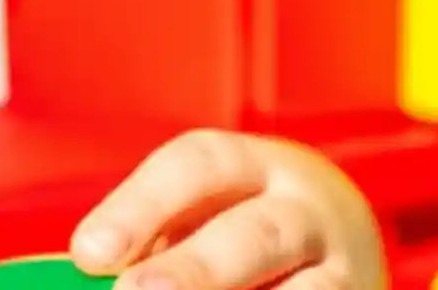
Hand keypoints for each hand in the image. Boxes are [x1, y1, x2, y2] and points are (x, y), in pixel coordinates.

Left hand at [70, 130, 385, 289]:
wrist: (349, 257)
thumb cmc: (243, 238)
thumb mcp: (204, 217)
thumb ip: (155, 240)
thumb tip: (91, 266)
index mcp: (255, 166)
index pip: (197, 166)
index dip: (140, 206)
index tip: (88, 254)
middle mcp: (307, 211)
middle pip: (255, 234)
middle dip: (194, 270)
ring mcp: (347, 269)